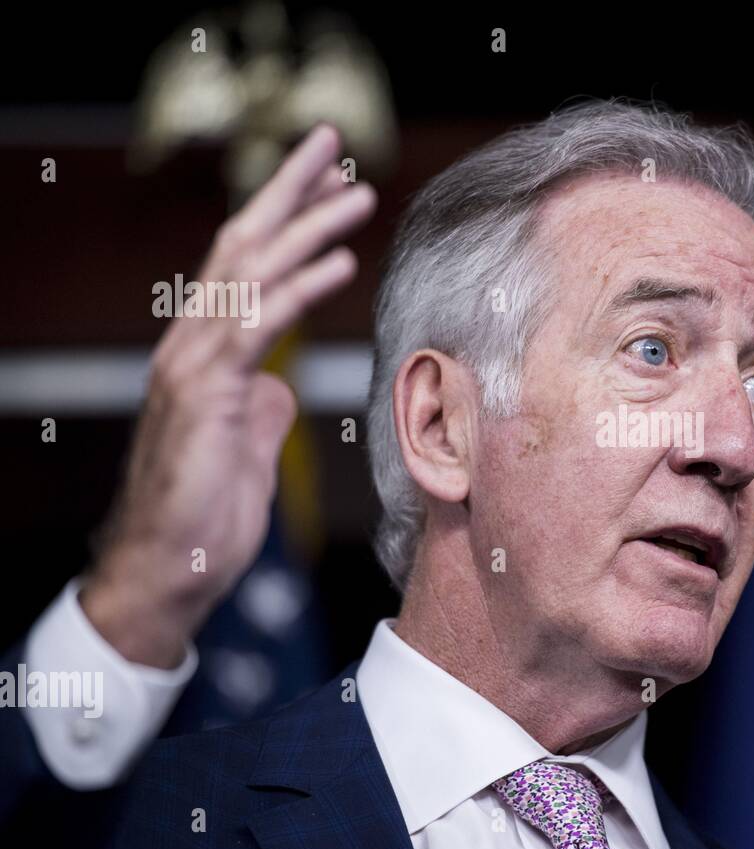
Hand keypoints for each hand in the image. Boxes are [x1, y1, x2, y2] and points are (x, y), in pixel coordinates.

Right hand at [81, 123, 376, 667]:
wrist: (168, 572)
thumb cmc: (207, 511)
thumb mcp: (246, 445)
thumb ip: (258, 403)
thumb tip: (279, 384)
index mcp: (207, 351)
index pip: (247, 264)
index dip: (285, 217)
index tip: (329, 181)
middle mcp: (193, 344)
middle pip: (243, 245)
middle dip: (289, 191)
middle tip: (330, 142)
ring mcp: (194, 365)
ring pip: (249, 274)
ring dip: (307, 228)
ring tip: (356, 192)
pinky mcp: (204, 395)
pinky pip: (256, 329)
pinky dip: (299, 291)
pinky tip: (338, 264)